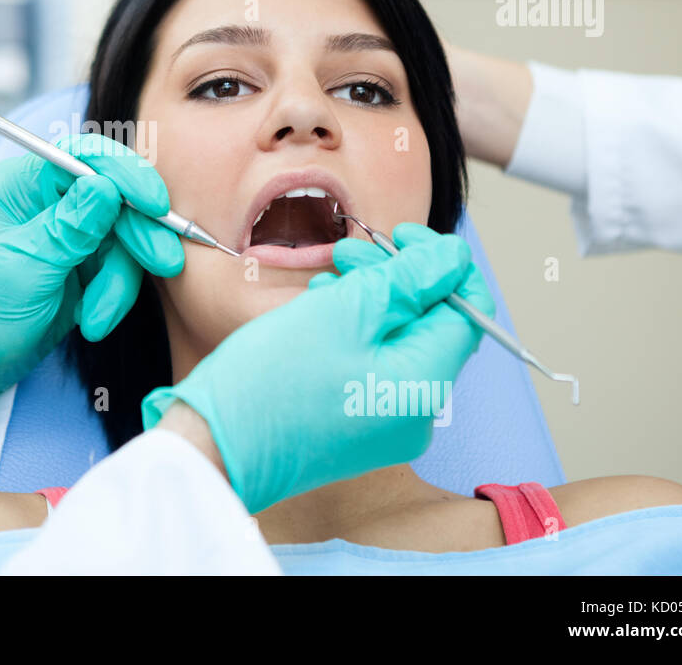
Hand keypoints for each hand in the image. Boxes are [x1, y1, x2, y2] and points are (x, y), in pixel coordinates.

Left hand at [0, 133, 183, 434]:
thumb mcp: (26, 268)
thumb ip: (69, 228)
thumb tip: (105, 186)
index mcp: (23, 185)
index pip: (84, 157)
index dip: (125, 175)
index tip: (155, 205)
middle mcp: (51, 199)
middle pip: (116, 195)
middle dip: (138, 234)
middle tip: (164, 263)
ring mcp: (73, 230)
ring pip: (126, 237)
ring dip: (119, 281)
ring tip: (95, 319)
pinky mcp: (89, 260)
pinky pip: (122, 267)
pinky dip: (114, 296)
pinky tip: (92, 321)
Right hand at [141, 223, 493, 513]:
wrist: (214, 446)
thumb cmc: (270, 383)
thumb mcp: (343, 310)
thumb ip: (406, 281)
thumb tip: (452, 259)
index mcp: (423, 384)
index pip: (467, 311)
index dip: (442, 265)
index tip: (403, 236)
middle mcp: (416, 412)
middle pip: (431, 326)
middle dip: (398, 278)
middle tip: (351, 251)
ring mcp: (387, 424)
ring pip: (399, 343)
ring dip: (373, 301)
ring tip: (328, 279)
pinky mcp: (358, 428)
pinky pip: (375, 368)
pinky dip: (357, 333)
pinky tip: (322, 312)